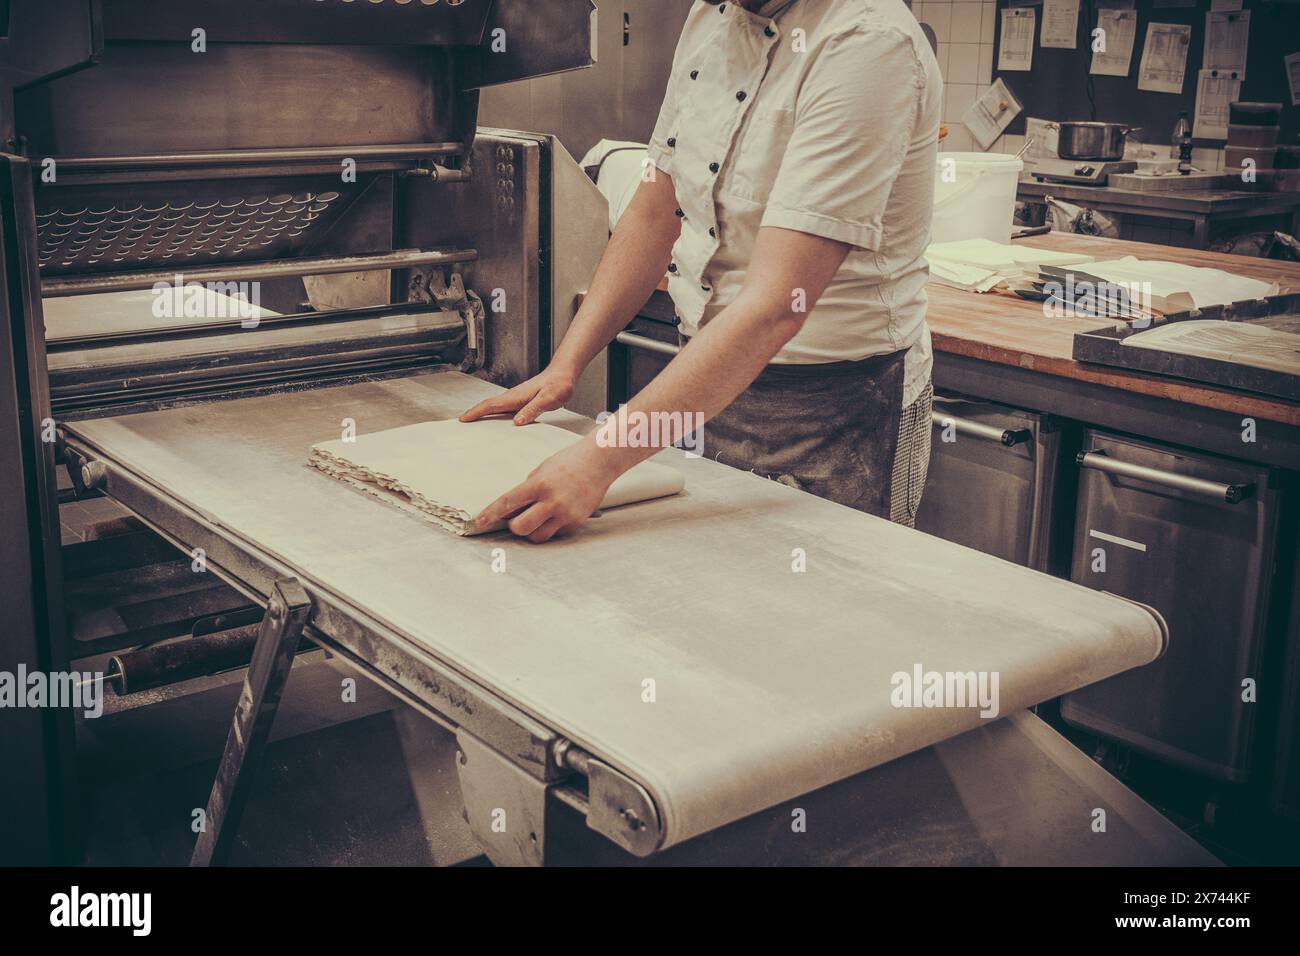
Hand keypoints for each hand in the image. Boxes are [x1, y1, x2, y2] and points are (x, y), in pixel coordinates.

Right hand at [459, 365, 577, 424]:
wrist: (564, 375)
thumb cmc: (558, 385)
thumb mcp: (548, 399)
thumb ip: (532, 410)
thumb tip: (517, 422)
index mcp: (516, 397)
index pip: (490, 405)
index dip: (476, 412)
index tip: (463, 419)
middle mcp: (513, 397)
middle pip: (487, 406)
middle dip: (473, 413)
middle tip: (461, 424)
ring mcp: (516, 398)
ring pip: (494, 407)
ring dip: (482, 414)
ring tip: (472, 424)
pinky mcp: (522, 401)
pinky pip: (503, 409)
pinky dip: (494, 414)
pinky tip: (495, 422)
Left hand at [474, 439, 618, 542]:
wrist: (599, 461)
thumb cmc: (568, 463)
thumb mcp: (542, 470)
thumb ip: (528, 489)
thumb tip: (512, 510)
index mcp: (539, 484)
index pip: (508, 502)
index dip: (491, 514)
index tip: (479, 522)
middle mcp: (552, 501)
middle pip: (521, 528)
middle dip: (514, 527)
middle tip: (516, 519)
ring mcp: (566, 513)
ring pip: (538, 536)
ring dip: (532, 531)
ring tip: (536, 518)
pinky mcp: (576, 522)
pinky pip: (555, 534)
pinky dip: (550, 528)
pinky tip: (556, 514)